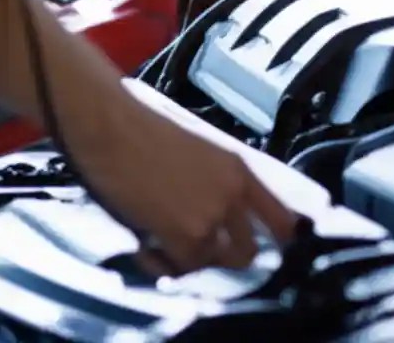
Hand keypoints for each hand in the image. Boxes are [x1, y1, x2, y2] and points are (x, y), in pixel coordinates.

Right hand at [63, 81, 296, 274]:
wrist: (110, 123)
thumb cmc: (144, 126)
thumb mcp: (201, 147)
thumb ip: (221, 180)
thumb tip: (227, 213)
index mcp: (240, 170)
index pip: (283, 219)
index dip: (280, 241)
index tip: (272, 252)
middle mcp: (232, 194)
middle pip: (251, 251)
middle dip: (227, 258)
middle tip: (203, 253)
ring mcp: (210, 216)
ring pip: (216, 264)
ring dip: (196, 262)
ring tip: (170, 249)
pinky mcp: (182, 234)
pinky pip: (185, 269)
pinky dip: (168, 267)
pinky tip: (150, 252)